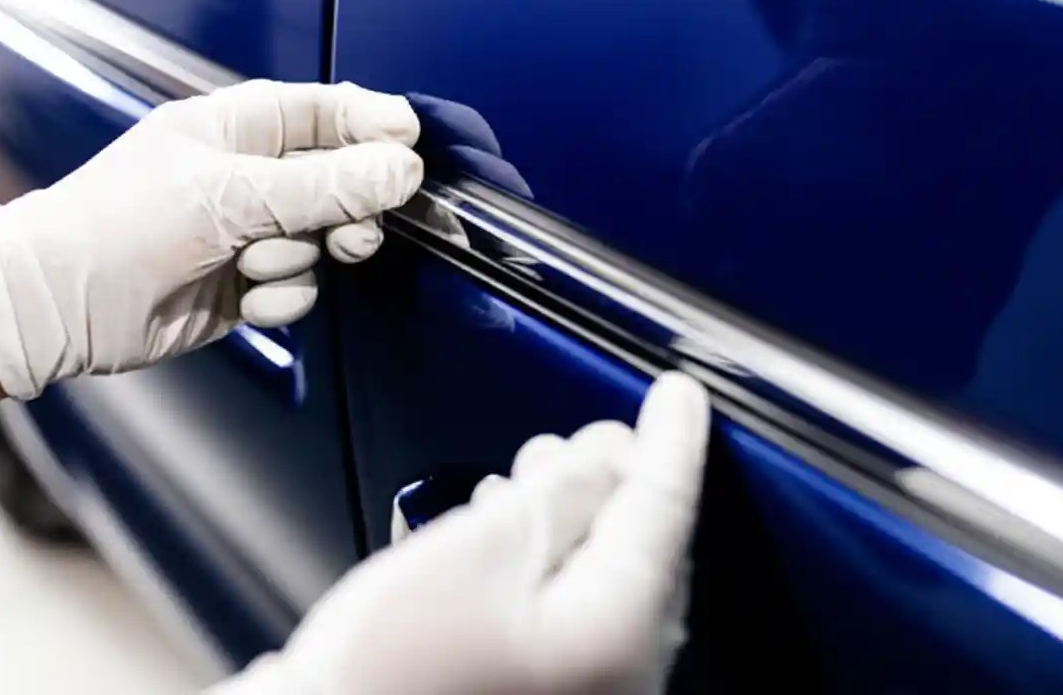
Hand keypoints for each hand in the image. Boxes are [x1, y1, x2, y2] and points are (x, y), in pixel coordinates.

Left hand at [0, 80, 421, 398]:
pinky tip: (243, 296)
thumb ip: (323, 186)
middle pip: (342, 183)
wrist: (62, 307)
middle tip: (349, 233)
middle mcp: (250, 176)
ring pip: (325, 241)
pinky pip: (301, 287)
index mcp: (239, 127)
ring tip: (253, 263)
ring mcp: (251, 231)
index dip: (374, 126)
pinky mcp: (249, 282)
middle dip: (348, 210)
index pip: (328, 111)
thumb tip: (399, 170)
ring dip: (298, 259)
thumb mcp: (229, 196)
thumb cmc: (120, 227)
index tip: (410, 146)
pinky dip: (278, 296)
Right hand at [213, 372, 709, 694]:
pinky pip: (576, 622)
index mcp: (616, 634)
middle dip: (616, 483)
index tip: (680, 396)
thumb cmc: (382, 672)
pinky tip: (512, 541)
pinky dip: (553, 569)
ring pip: (607, 586)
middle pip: (642, 552)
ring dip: (575, 521)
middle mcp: (620, 679)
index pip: (665, 512)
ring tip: (537, 475)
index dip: (671, 441)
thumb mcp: (477, 548)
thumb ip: (557, 495)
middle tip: (594, 437)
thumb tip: (607, 460)